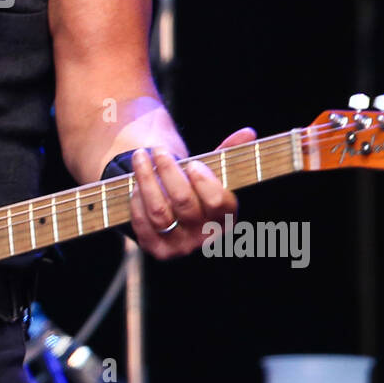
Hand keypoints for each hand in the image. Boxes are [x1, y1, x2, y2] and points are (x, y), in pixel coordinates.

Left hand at [128, 128, 255, 258]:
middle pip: (184, 202)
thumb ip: (227, 154)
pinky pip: (142, 223)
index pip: (219, 203)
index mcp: (224, 219)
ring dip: (146, 180)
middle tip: (159, 150)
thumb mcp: (213, 174)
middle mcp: (204, 237)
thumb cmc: (196, 190)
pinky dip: (137, 201)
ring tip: (140, 157)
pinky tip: (135, 184)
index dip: (204, 181)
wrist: (175, 220)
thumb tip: (248, 132)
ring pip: (159, 212)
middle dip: (169, 171)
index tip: (192, 163)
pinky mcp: (156, 249)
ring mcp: (179, 246)